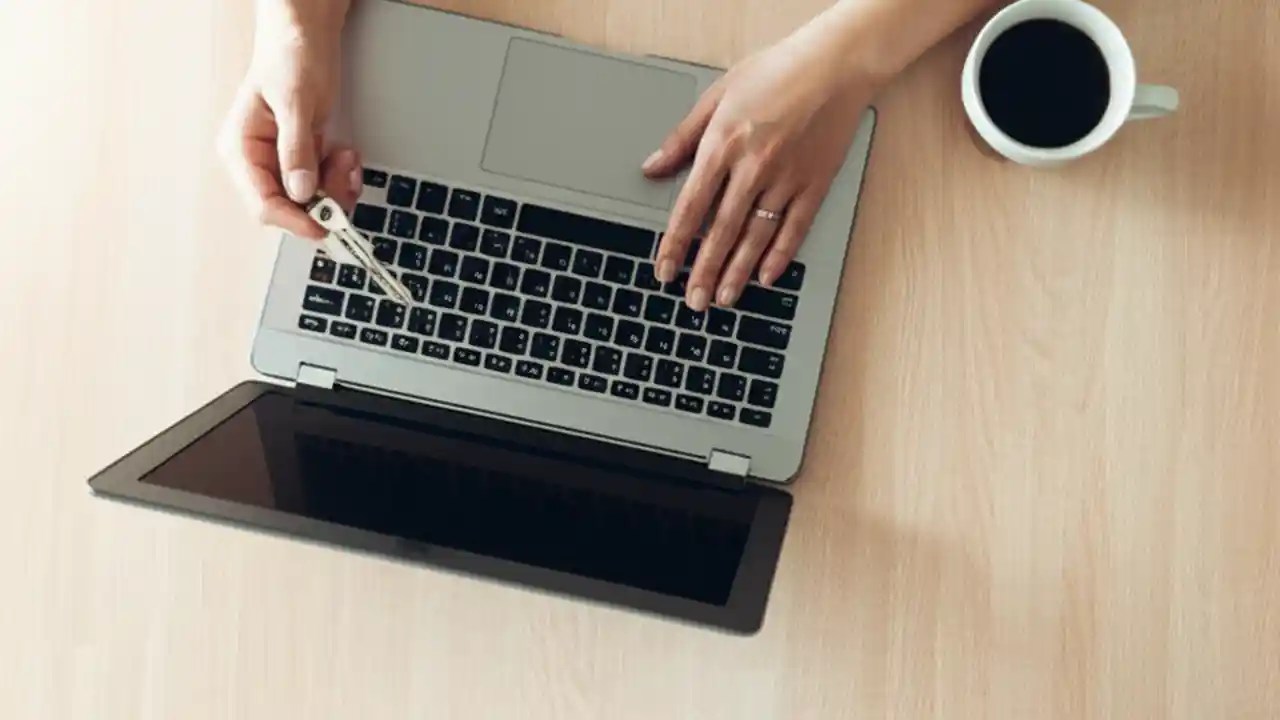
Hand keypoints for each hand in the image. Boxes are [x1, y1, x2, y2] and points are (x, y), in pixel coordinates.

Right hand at [218, 1, 358, 239]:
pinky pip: (323, 184)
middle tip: (345, 177)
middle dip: (322, 200)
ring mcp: (281, 162)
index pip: (262, 203)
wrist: (304, 37)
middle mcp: (258, 161)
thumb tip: (301, 190)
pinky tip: (345, 155)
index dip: (294, 220)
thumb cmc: (289, 58)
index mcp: (241, 150)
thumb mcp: (296, 102)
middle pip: (289, 208)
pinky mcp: (302, 159)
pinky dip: (340, 177)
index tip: (324, 225)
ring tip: (346, 157)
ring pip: (311, 201)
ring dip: (336, 187)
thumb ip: (297, 148)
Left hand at [643, 29, 875, 310]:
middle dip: (703, 271)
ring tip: (724, 299)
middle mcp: (753, 167)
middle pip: (721, 231)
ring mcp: (786, 179)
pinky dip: (780, 255)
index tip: (664, 270)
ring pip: (756, 237)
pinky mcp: (815, 184)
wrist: (835, 65)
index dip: (675, 244)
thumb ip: (683, 136)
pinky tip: (766, 276)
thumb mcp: (717, 95)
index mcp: (723, 144)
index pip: (690, 207)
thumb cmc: (776, 71)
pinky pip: (794, 229)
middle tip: (692, 301)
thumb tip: (652, 166)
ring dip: (737, 272)